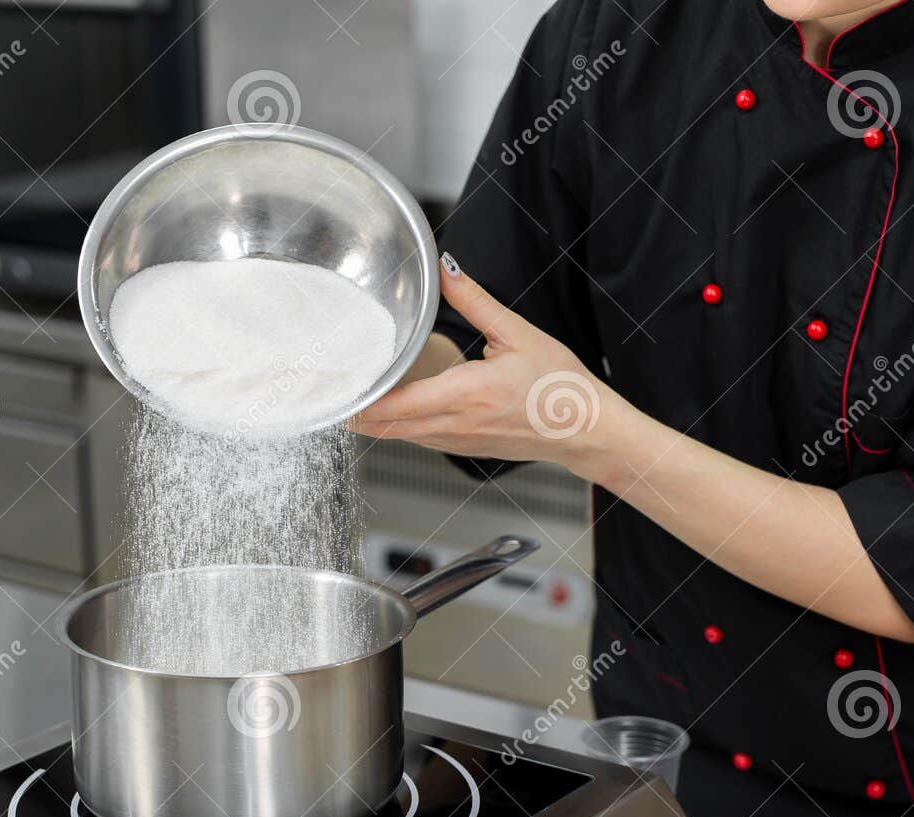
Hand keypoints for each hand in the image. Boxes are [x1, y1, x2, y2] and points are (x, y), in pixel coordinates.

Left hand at [350, 254, 630, 475]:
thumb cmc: (559, 387)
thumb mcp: (517, 333)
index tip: (335, 387)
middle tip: (328, 390)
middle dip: (353, 412)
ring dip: (372, 420)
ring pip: (398, 437)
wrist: (585, 428)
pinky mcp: (463, 448)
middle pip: (385, 426)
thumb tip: (448, 270)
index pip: (395, 405)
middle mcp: (455, 424)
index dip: (358, 401)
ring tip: (350, 396)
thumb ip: (475, 302)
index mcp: (466, 394)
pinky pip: (418, 439)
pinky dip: (397, 426)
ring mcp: (457, 442)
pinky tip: (390, 408)